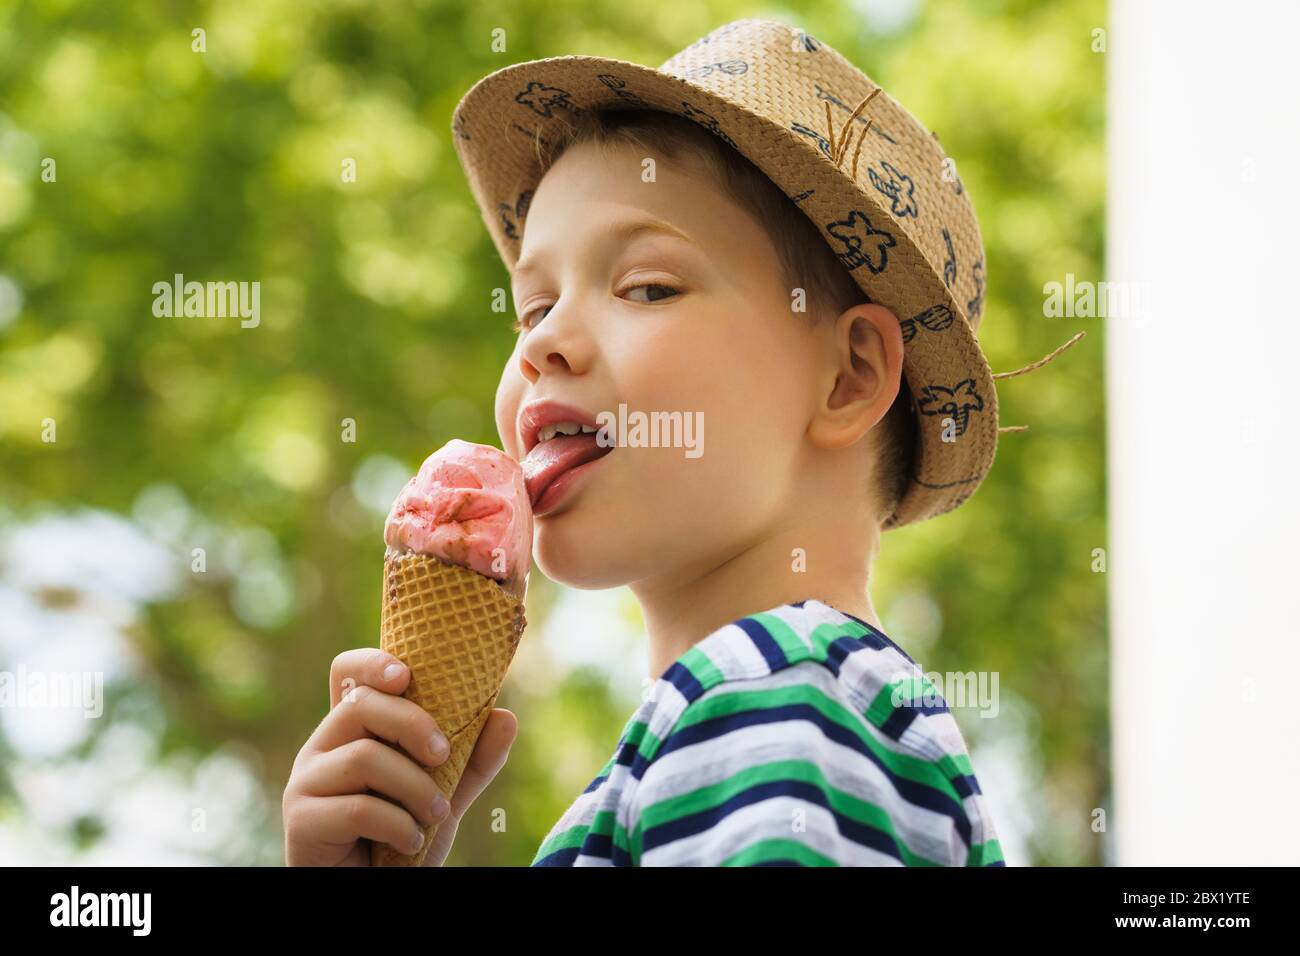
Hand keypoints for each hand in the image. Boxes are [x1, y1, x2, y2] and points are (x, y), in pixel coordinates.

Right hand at [282, 648, 517, 865]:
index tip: (407, 676)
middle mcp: (322, 747)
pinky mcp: (301, 821)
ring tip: (436, 814)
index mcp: (352, 731)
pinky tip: (411, 842)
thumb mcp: (445, 795)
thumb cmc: (401, 839)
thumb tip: (506, 718)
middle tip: (444, 756)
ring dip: (415, 787)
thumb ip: (472, 760)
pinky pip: (357, 808)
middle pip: (362, 705)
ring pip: (364, 757)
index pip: (348, 673)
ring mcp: (306, 782)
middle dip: (413, 725)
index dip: (372, 662)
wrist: (373, 893)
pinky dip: (398, 826)